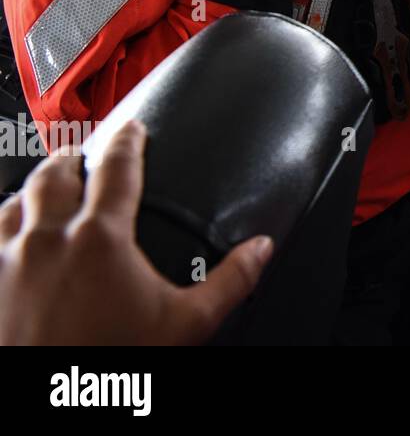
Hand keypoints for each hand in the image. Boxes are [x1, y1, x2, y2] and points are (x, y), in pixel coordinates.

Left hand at [0, 121, 272, 345]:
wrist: (47, 405)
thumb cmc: (107, 368)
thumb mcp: (185, 325)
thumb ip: (229, 281)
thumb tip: (260, 251)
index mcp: (100, 238)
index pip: (117, 166)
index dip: (128, 139)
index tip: (132, 128)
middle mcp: (45, 240)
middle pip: (55, 174)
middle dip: (74, 158)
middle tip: (87, 154)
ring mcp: (5, 262)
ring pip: (13, 202)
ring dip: (32, 190)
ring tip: (45, 189)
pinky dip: (2, 224)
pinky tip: (10, 232)